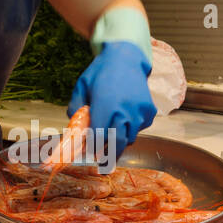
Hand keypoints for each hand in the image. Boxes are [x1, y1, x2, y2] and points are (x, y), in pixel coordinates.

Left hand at [67, 40, 156, 162]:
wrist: (126, 57)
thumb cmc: (100, 72)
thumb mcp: (81, 87)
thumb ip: (75, 109)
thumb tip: (73, 129)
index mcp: (105, 105)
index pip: (98, 137)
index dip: (92, 147)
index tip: (87, 152)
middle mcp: (125, 110)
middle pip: (117, 144)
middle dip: (109, 156)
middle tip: (102, 165)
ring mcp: (140, 112)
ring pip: (129, 138)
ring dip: (119, 140)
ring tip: (111, 133)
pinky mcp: (150, 112)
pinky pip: (139, 129)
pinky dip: (131, 128)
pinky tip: (124, 116)